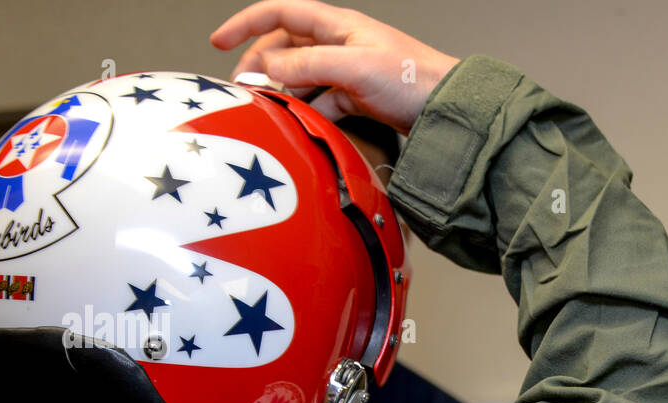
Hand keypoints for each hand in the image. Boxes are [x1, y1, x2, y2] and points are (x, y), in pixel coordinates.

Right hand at [210, 1, 460, 134]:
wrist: (449, 109)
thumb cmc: (412, 78)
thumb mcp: (352, 67)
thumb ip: (306, 64)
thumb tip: (267, 66)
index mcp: (336, 24)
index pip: (279, 13)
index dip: (245, 24)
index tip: (218, 42)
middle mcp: (339, 43)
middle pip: (285, 46)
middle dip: (259, 64)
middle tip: (242, 89)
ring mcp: (348, 71)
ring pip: (301, 76)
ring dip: (281, 90)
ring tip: (265, 109)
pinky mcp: (358, 97)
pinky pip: (321, 100)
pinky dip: (305, 110)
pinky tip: (297, 124)